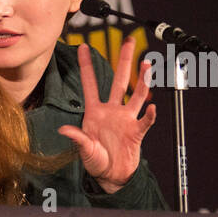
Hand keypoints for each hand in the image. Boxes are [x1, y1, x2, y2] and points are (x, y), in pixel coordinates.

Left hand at [57, 42, 156, 193]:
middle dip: (123, 60)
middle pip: (119, 80)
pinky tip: (153, 108)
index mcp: (95, 112)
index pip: (90, 84)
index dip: (86, 65)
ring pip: (137, 94)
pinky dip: (150, 115)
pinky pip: (145, 121)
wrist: (111, 175)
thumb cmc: (95, 161)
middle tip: (128, 40)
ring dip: (143, 80)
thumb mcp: (83, 149)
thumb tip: (65, 129)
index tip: (82, 46)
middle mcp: (112, 111)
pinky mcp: (137, 131)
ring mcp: (126, 119)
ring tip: (147, 64)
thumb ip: (77, 138)